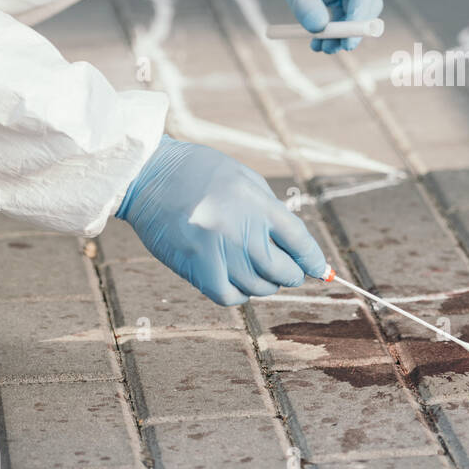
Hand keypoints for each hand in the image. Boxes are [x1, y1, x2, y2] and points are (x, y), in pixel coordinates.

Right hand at [117, 136, 327, 305]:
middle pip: (282, 271)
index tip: (319, 269)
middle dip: (290, 273)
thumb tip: (294, 247)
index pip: (299, 241)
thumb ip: (270, 212)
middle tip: (285, 269)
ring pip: (258, 287)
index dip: (313, 260)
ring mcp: (217, 251)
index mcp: (257, 205)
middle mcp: (241, 231)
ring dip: (264, 284)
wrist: (148, 174)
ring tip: (256, 271)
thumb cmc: (200, 172)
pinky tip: (236, 281)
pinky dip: (238, 294)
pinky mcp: (195, 267)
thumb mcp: (245, 180)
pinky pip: (229, 296)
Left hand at [227, 0, 382, 52]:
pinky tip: (314, 40)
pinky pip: (333, 12)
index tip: (346, 38)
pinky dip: (326, 27)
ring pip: (350, 11)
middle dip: (353, 27)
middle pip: (364, 2)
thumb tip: (318, 29)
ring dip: (339, 31)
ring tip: (320, 48)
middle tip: (335, 47)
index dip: (359, 15)